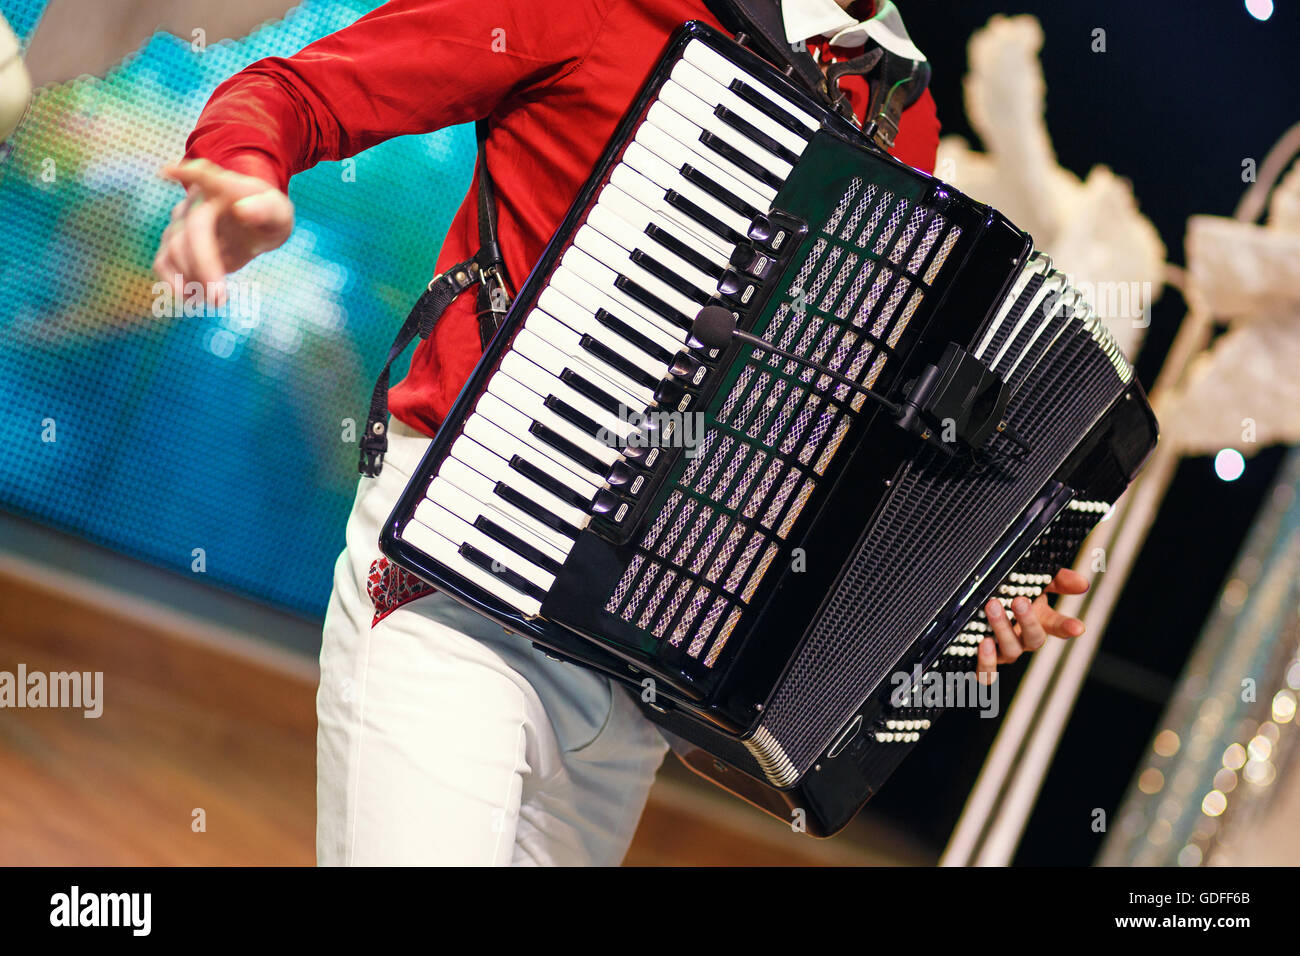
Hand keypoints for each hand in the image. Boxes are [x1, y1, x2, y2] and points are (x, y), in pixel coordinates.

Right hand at [152, 158, 293, 306]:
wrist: (255, 223)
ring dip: (189, 280)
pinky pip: (164, 264)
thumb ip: (265, 209)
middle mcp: (195, 203)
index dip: (187, 174)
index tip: (166, 172)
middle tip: (219, 299)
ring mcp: (182, 224)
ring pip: (172, 251)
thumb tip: (241, 211)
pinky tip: (194, 299)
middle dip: (202, 267)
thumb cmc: (267, 215)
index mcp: (222, 188)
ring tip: (215, 301)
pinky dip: (173, 284)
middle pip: (191, 232)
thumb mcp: (278, 212)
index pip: (204, 175)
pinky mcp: (176, 245)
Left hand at [977, 568, 1088, 683]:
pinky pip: (988, 672)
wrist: (975, 608)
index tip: (1078, 628)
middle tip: (1020, 601)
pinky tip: (983, 644)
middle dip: (1028, 620)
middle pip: (1034, 638)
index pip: (1059, 626)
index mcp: (1038, 620)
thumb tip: (1082, 583)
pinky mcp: (985, 662)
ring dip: (1003, 630)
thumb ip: (1057, 580)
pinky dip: (987, 661)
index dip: (1068, 627)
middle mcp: (1023, 639)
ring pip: (1011, 650)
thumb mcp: (1033, 582)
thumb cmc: (1008, 594)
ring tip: (992, 608)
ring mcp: (1005, 652)